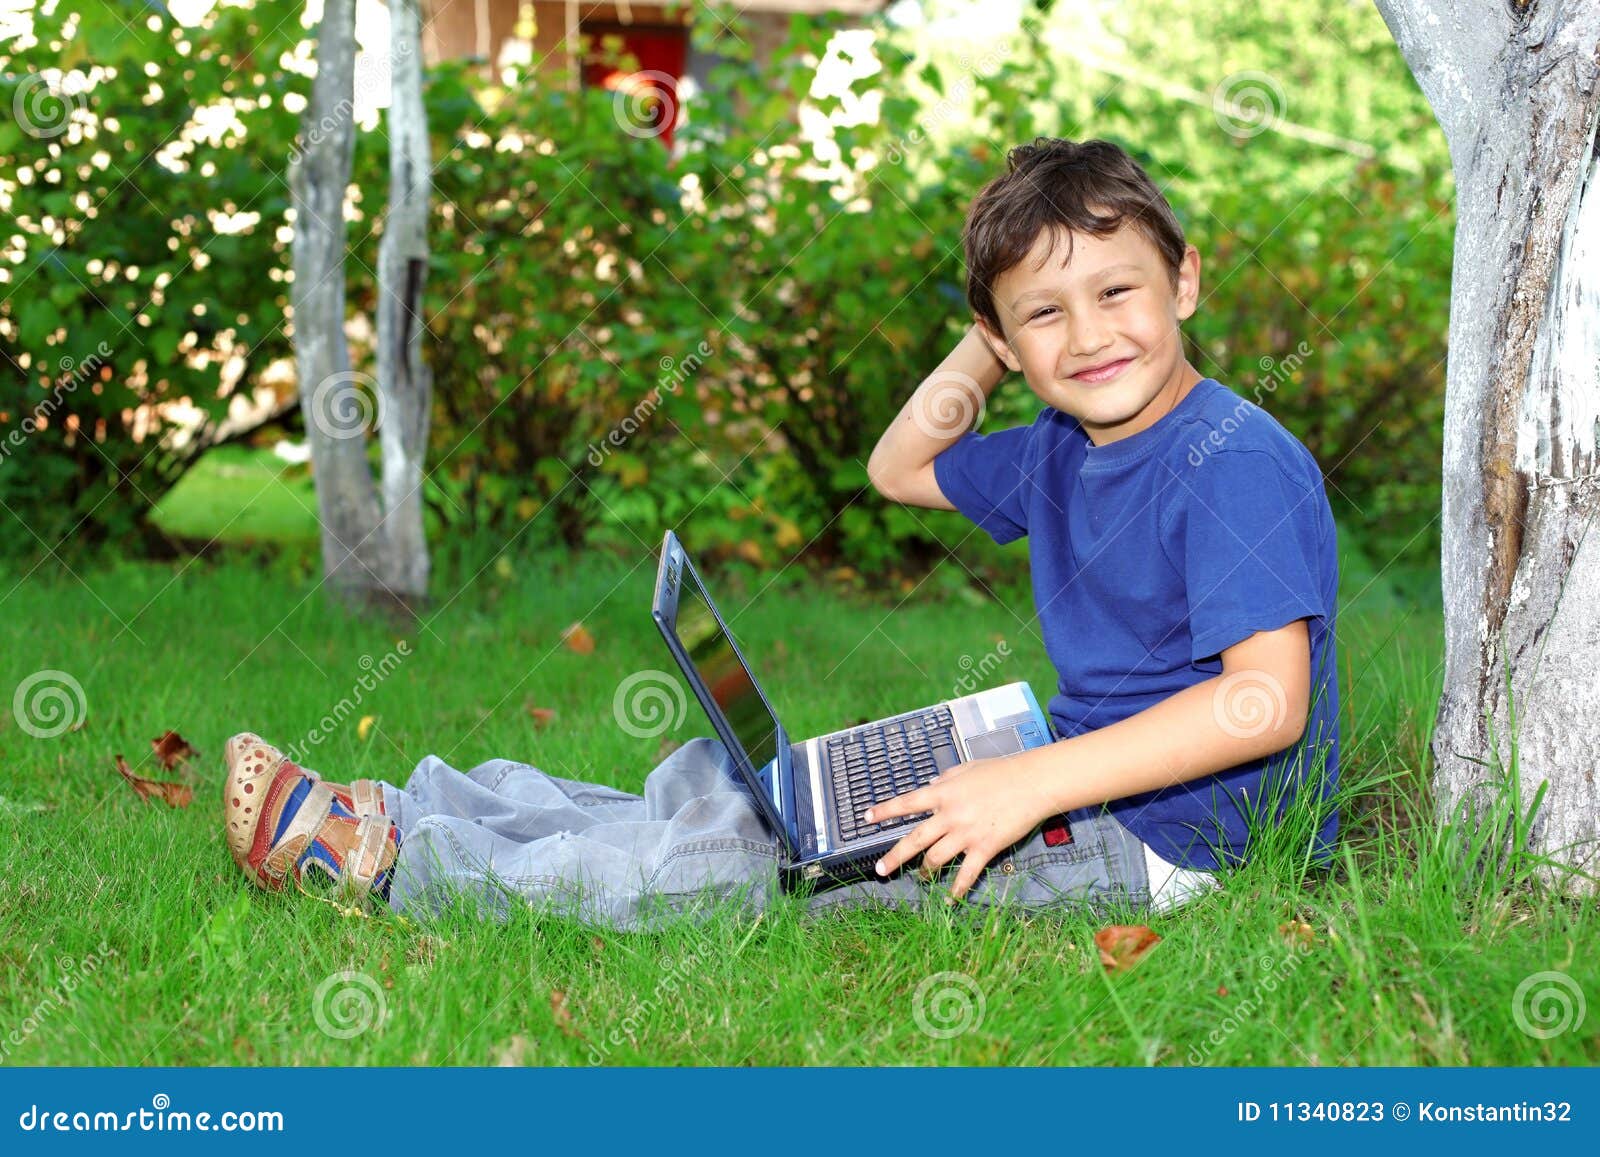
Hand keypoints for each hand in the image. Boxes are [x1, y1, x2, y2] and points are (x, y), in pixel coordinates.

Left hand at [862, 754, 1052, 901]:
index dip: (884, 811)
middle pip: (914, 839)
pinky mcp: (984, 848)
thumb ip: (945, 779)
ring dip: (925, 872)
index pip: (906, 803)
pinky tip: (949, 902)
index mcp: (942, 793)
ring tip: (920, 878)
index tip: (866, 818)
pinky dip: (956, 890)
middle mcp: (949, 815)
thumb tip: (929, 785)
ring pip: (935, 858)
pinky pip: (966, 874)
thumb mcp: (966, 768)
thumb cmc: (1001, 772)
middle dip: (895, 857)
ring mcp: (966, 833)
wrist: (1032, 783)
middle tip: (880, 870)